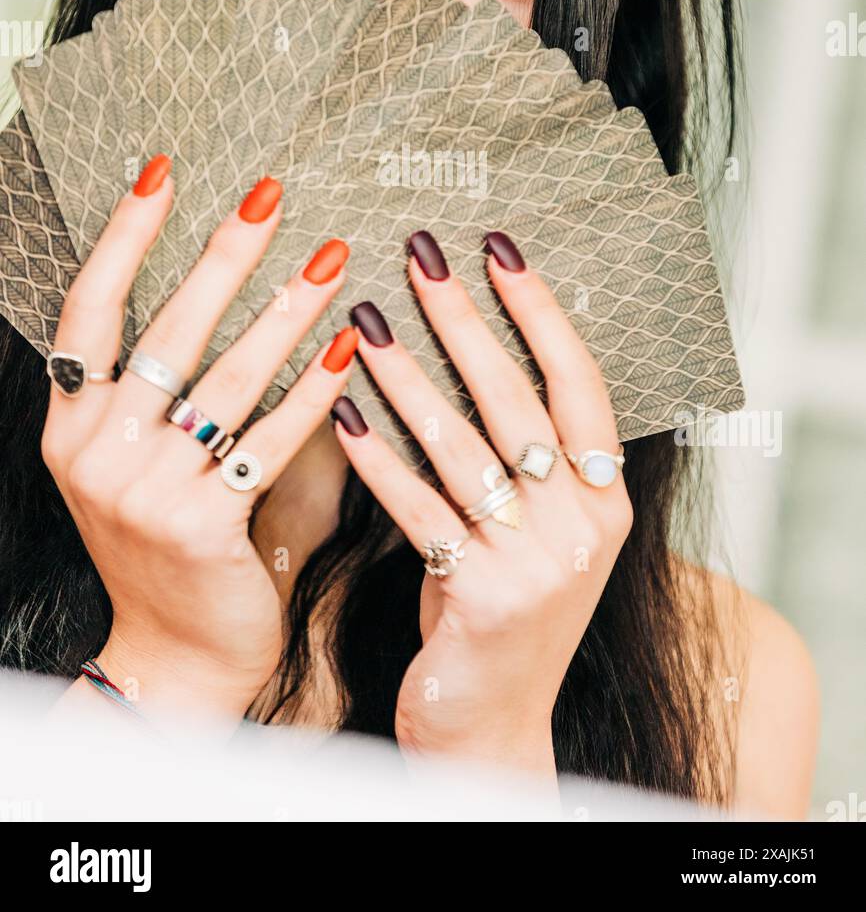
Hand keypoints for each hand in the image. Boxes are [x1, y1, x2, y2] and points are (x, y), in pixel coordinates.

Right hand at [42, 155, 357, 720]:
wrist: (175, 653)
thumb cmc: (165, 544)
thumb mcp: (131, 463)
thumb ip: (154, 391)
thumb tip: (212, 283)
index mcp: (72, 425)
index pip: (90, 310)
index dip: (123, 237)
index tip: (160, 173)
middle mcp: (98, 451)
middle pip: (168, 330)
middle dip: (223, 256)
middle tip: (270, 197)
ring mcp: (145, 490)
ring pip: (227, 378)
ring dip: (284, 310)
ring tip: (331, 258)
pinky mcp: (201, 524)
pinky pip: (268, 440)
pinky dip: (311, 390)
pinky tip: (346, 346)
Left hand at [332, 230, 632, 779]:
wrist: (492, 727)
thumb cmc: (504, 612)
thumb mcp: (541, 532)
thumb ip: (529, 461)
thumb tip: (474, 351)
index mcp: (605, 496)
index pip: (579, 381)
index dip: (539, 311)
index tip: (498, 250)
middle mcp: (583, 522)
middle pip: (515, 399)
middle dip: (463, 320)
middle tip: (419, 259)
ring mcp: (538, 562)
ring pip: (461, 446)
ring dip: (407, 376)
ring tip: (362, 321)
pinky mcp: (485, 598)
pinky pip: (419, 508)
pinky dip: (377, 458)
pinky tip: (342, 413)